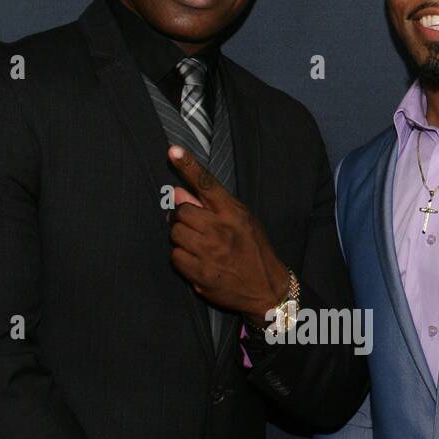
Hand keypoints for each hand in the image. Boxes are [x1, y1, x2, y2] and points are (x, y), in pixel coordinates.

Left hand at [167, 145, 290, 324]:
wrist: (267, 288)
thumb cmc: (252, 249)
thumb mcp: (241, 221)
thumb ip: (209, 206)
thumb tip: (177, 191)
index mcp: (233, 212)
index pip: (207, 184)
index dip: (188, 165)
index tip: (172, 150)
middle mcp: (222, 230)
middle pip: (181, 212)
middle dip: (182, 218)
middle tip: (195, 228)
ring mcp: (211, 253)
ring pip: (175, 234)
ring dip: (181, 238)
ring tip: (198, 246)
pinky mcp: (202, 274)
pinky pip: (175, 257)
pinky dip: (182, 259)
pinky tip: (197, 261)